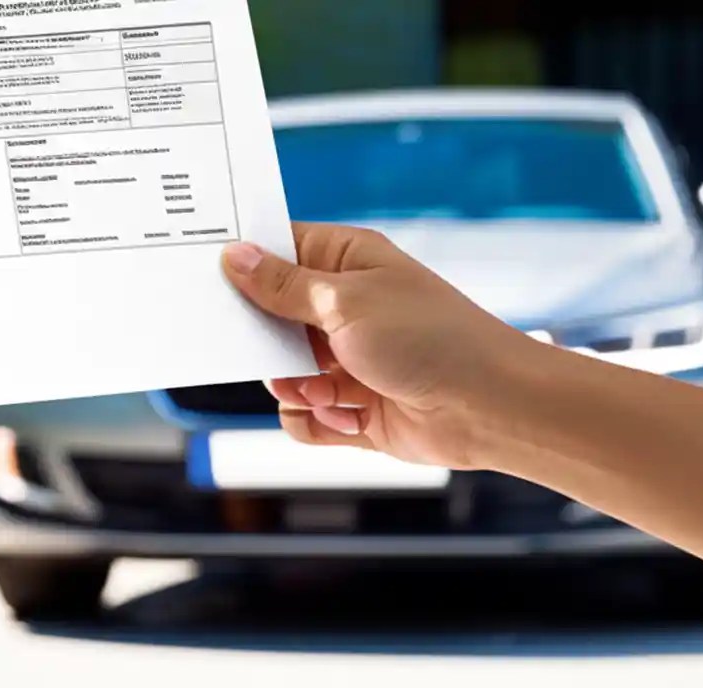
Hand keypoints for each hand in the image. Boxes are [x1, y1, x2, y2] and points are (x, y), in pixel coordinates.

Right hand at [222, 223, 538, 468]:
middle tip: (278, 351)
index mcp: (346, 263)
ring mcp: (347, 360)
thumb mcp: (344, 300)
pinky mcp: (352, 408)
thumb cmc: (430, 338)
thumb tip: (234, 256)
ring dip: (296, 388)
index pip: (279, 251)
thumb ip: (281, 285)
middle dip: (268, 342)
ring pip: (282, 374)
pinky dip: (315, 422)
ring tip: (329, 391)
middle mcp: (344, 309)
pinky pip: (303, 418)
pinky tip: (346, 417)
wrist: (489, 408)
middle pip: (271, 318)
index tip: (213, 278)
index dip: (245, 264)